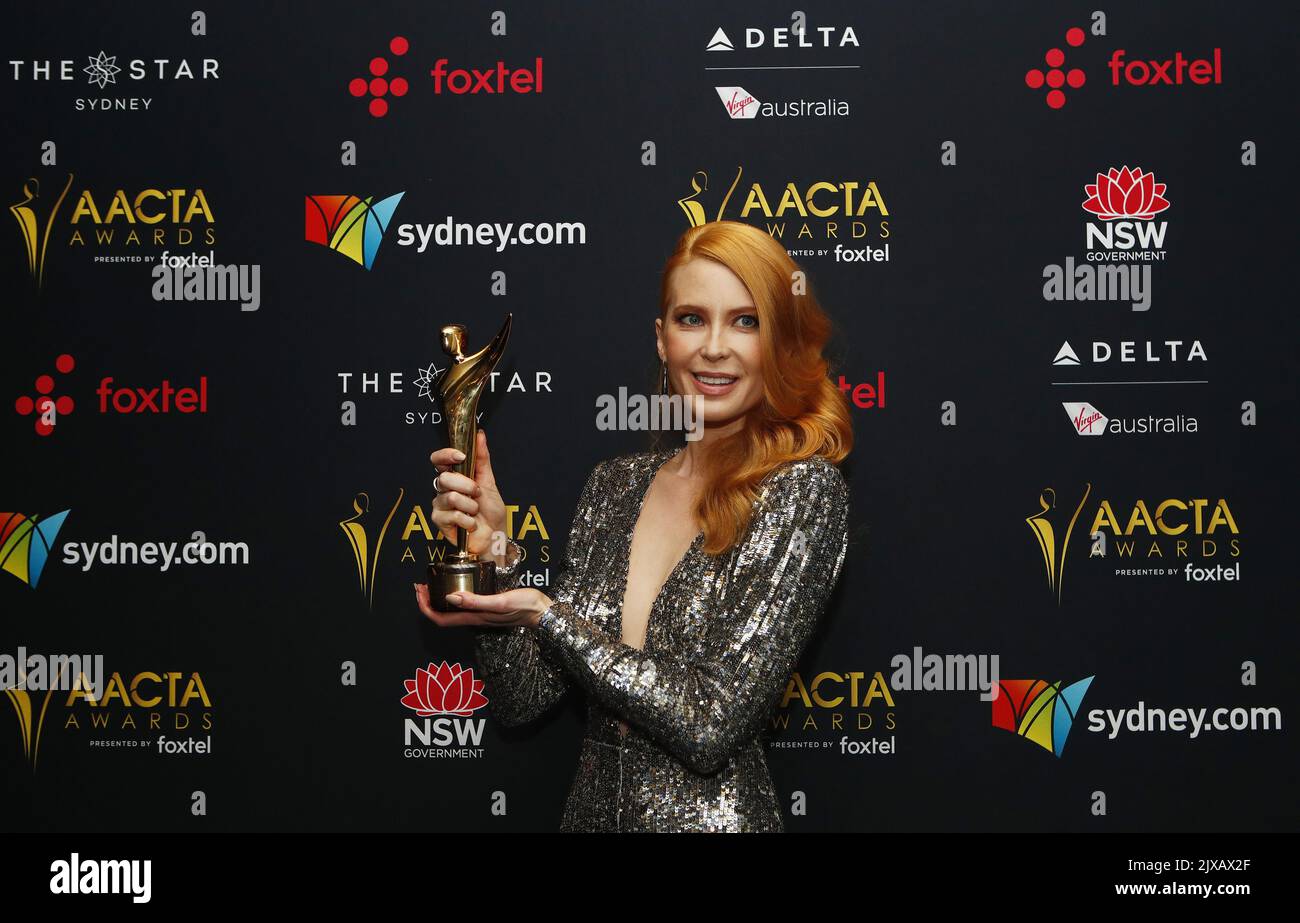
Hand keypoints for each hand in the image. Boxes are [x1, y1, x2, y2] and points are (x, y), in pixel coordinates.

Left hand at [414, 583, 552, 628]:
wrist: (543, 611)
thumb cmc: (524, 606)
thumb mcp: (500, 601)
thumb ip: (476, 601)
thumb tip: (450, 598)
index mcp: (474, 617)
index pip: (441, 619)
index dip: (426, 608)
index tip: (419, 592)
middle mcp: (475, 618)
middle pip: (444, 615)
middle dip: (428, 602)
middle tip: (421, 586)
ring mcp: (482, 614)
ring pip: (453, 611)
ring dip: (439, 600)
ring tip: (434, 585)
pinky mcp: (488, 608)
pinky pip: (465, 605)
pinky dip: (454, 596)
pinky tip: (458, 586)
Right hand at [430, 429, 507, 560]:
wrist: (495, 535)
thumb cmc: (491, 511)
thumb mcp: (489, 481)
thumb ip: (482, 458)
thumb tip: (479, 434)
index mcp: (453, 477)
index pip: (438, 460)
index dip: (446, 455)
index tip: (461, 456)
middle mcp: (443, 490)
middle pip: (445, 478)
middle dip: (467, 485)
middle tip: (477, 494)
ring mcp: (439, 505)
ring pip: (450, 497)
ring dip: (470, 505)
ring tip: (475, 511)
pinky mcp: (439, 522)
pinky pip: (453, 515)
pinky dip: (468, 520)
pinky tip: (471, 524)